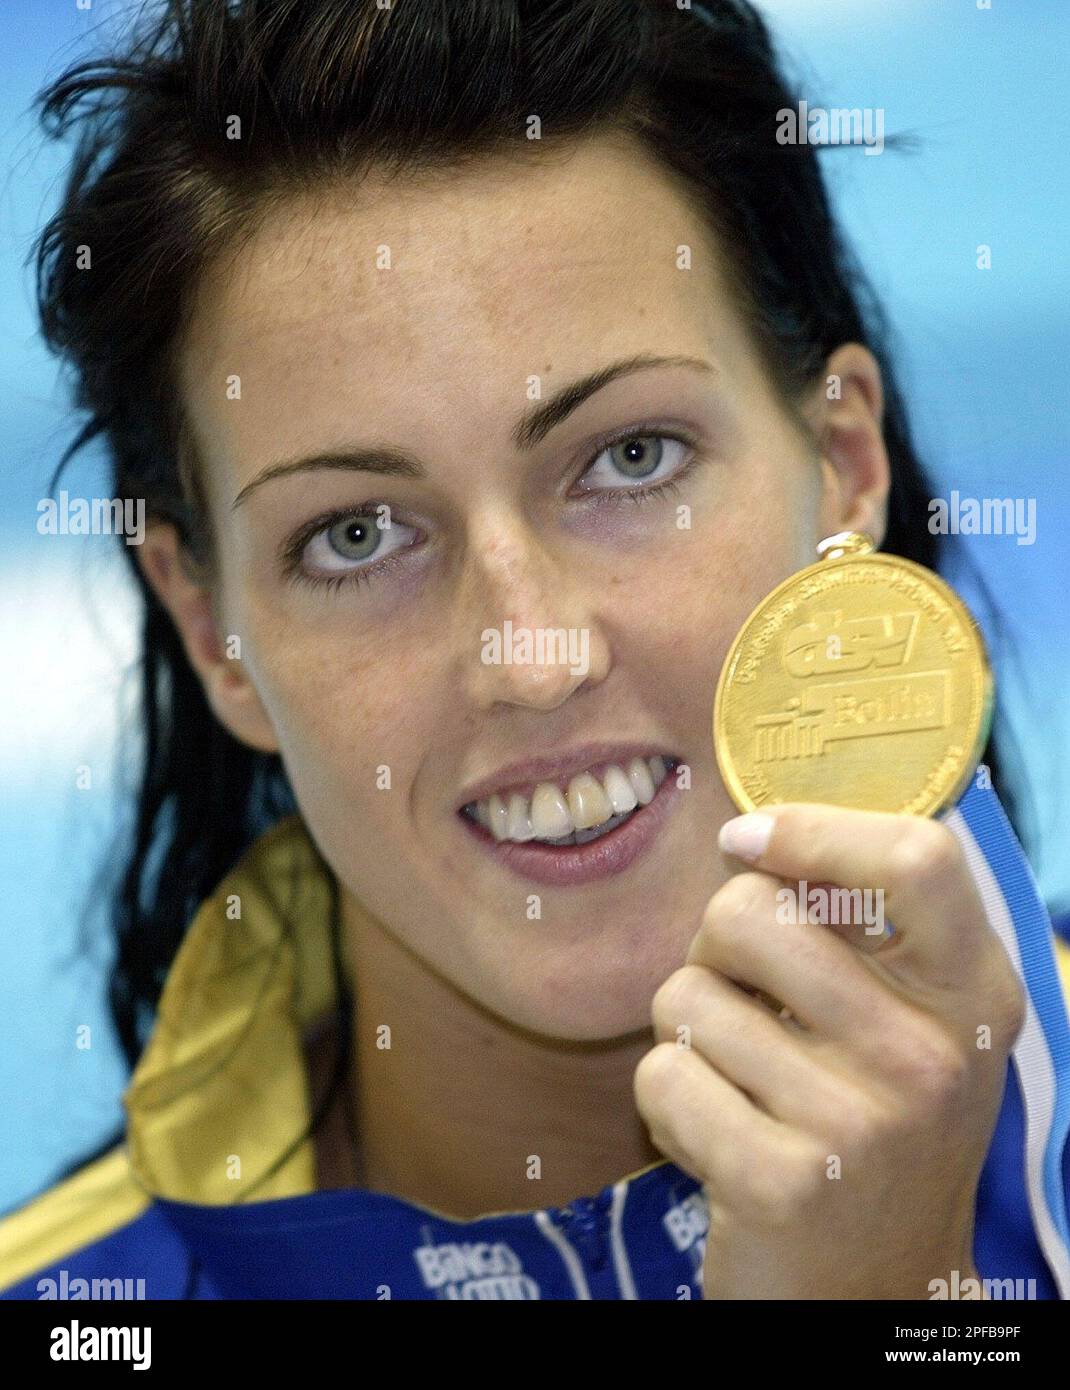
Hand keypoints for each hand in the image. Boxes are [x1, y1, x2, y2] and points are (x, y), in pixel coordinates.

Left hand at [633, 803, 1025, 1299]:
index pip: (916, 859)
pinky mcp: (783, 1182)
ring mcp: (860, 1123)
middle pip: (751, 911)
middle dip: (711, 944)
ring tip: (735, 1084)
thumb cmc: (873, 1130)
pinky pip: (662, 1076)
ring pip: (686, 996)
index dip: (812, 828)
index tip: (748, 842)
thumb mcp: (911, 1027)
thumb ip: (864, 934)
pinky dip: (666, 1104)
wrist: (874, 1292)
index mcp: (971, 994)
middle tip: (739, 998)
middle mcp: (929, 1054)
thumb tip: (750, 838)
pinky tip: (714, 1139)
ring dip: (686, 1035)